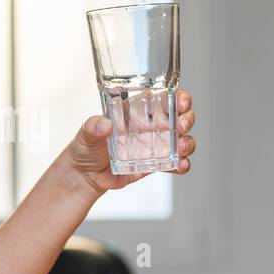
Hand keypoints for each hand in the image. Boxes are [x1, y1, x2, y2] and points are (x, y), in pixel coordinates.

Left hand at [62, 89, 195, 196]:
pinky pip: (175, 163)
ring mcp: (155, 145)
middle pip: (180, 117)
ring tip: (181, 149)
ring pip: (182, 139)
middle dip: (187, 119)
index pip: (164, 98)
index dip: (179, 97)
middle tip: (181, 127)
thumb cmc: (85, 148)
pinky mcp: (155, 164)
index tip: (181, 102)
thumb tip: (105, 124)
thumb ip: (92, 127)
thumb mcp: (85, 133)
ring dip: (188, 142)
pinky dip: (182, 164)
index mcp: (137, 111)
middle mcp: (150, 126)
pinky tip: (181, 165)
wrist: (85, 176)